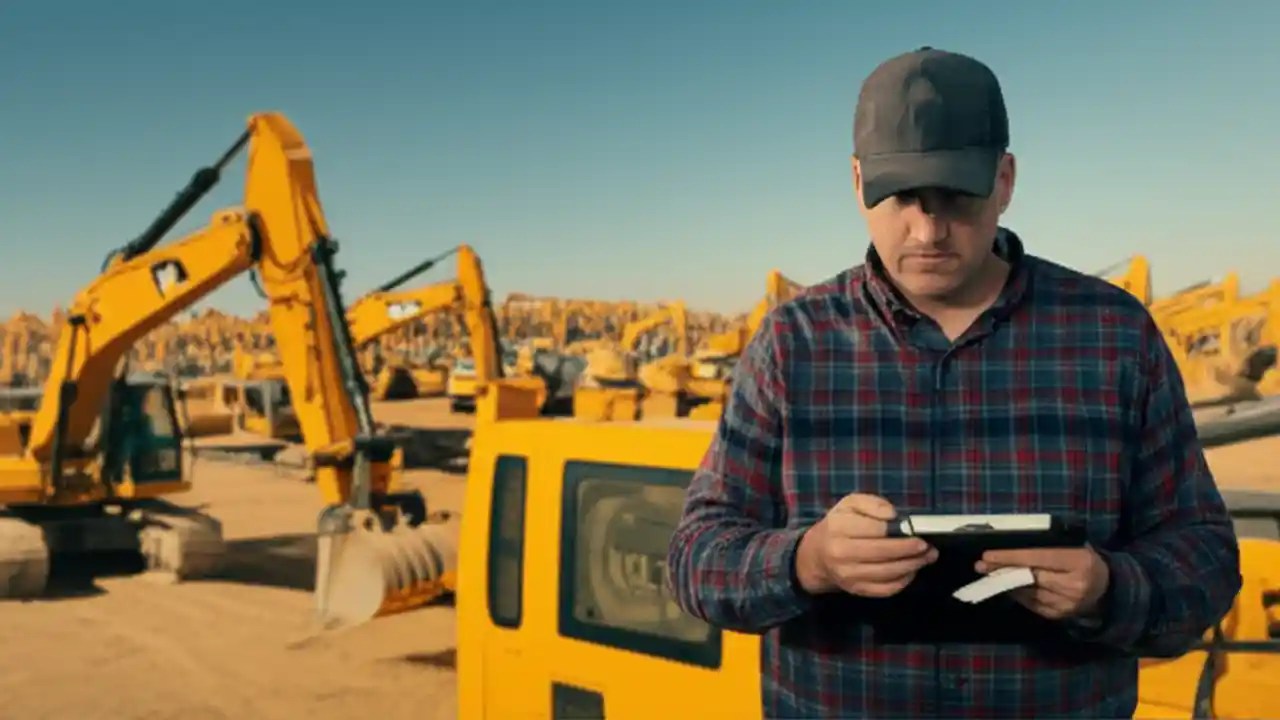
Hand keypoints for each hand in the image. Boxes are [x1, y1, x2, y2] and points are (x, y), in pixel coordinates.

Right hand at [795, 493, 937, 597]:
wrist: (817, 555)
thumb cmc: (838, 525)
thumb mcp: (850, 504)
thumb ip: (872, 503)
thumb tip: (893, 516)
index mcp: (839, 528)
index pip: (876, 530)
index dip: (899, 530)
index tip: (916, 530)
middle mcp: (841, 553)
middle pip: (884, 553)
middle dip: (911, 549)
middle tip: (928, 546)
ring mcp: (849, 575)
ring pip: (888, 573)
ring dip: (912, 565)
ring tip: (926, 557)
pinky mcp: (857, 590)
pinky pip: (886, 589)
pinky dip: (904, 581)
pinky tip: (911, 570)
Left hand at [977, 546, 1109, 619]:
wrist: (1107, 589)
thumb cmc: (1083, 560)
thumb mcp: (1074, 546)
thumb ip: (1049, 545)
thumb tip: (1012, 544)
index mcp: (1078, 561)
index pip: (1039, 557)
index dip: (1012, 557)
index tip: (988, 555)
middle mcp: (1074, 585)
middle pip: (1030, 577)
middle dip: (1002, 570)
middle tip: (981, 565)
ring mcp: (1066, 604)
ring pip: (1027, 592)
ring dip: (1006, 583)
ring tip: (990, 573)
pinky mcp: (1059, 616)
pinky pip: (1030, 604)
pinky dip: (1017, 594)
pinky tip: (1007, 586)